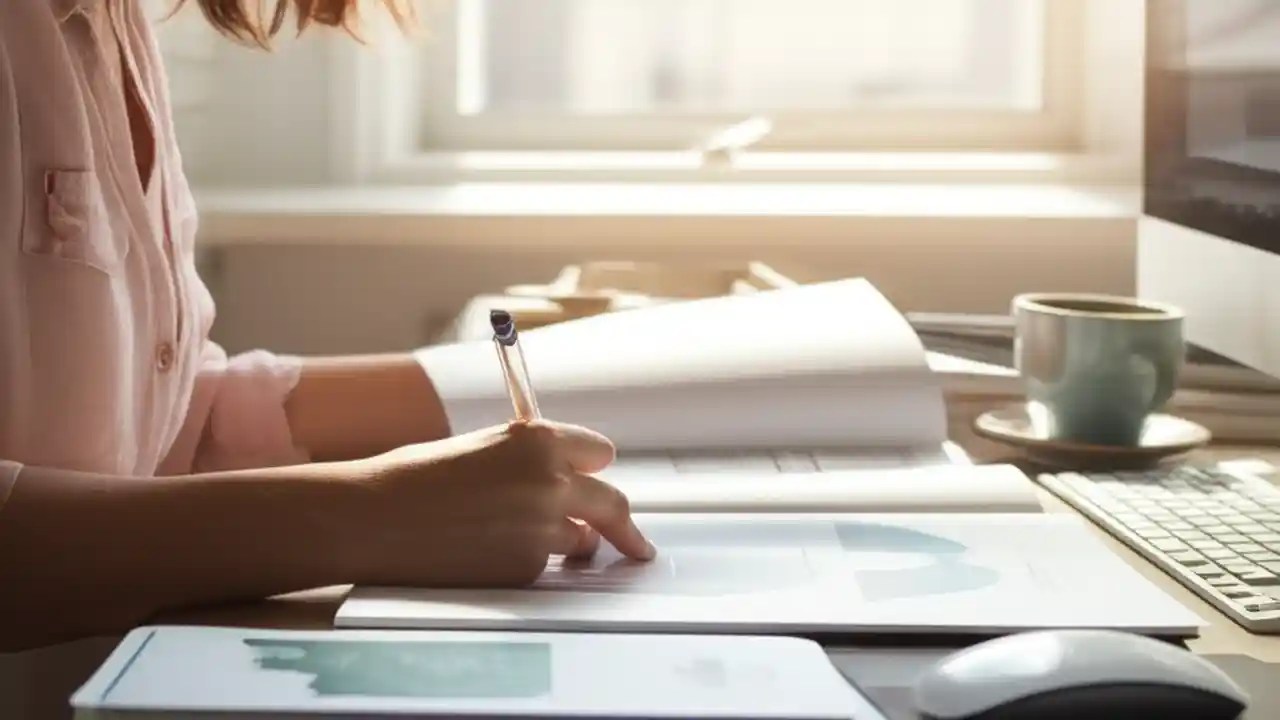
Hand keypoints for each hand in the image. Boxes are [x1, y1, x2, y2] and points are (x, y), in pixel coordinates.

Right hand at [344, 420, 655, 587]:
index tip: (602, 480)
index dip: (593, 468)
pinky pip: (544, 567)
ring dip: (565, 541)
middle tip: (634, 542)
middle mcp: (551, 480)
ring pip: (581, 539)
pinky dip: (527, 563)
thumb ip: (531, 460)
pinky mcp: (526, 567)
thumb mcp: (484, 448)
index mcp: (539, 440)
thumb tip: (565, 478)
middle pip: (613, 503)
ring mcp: (542, 527)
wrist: (373, 518)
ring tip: (514, 534)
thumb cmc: (416, 478)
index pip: (598, 453)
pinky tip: (485, 552)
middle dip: (623, 525)